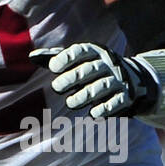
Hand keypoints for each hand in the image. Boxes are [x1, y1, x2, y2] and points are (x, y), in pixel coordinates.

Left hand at [30, 43, 156, 119]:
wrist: (133, 80)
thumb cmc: (93, 69)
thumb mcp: (78, 60)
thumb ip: (56, 58)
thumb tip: (31, 56)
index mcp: (95, 52)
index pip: (81, 51)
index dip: (66, 58)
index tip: (53, 67)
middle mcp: (108, 64)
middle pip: (89, 70)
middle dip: (72, 78)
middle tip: (57, 87)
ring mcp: (119, 80)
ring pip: (101, 87)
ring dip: (84, 96)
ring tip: (70, 103)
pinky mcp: (126, 96)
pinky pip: (116, 102)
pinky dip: (105, 108)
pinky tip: (93, 114)